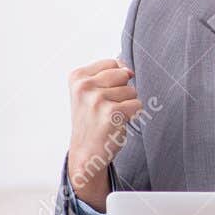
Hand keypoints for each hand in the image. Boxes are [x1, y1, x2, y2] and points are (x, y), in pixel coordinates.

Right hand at [66, 58, 142, 211]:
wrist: (86, 151)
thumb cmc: (91, 120)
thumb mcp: (89, 91)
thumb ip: (108, 74)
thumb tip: (129, 69)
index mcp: (77, 77)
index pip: (113, 62)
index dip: (116, 79)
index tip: (103, 94)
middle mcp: (84, 86)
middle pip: (124, 75)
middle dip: (122, 91)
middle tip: (107, 107)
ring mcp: (97, 99)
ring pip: (132, 91)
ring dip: (126, 105)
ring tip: (110, 116)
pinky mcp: (111, 113)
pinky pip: (137, 105)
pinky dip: (132, 115)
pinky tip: (116, 124)